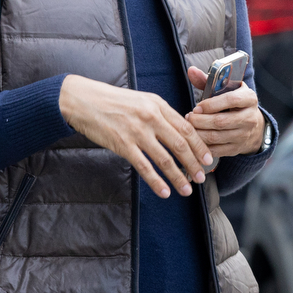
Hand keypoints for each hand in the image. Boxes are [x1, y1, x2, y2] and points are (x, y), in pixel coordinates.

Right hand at [59, 74, 211, 198]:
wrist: (83, 100)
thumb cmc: (114, 101)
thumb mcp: (143, 100)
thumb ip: (161, 114)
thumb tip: (180, 132)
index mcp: (159, 106)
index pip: (186, 128)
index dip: (200, 146)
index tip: (208, 159)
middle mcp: (151, 118)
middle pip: (180, 144)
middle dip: (194, 163)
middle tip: (202, 177)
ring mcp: (137, 132)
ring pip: (165, 159)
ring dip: (178, 177)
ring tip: (187, 190)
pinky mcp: (123, 144)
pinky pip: (144, 167)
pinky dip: (156, 181)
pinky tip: (164, 192)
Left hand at [185, 66, 267, 158]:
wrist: (253, 125)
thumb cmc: (234, 103)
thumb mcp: (227, 89)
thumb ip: (208, 80)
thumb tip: (191, 70)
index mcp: (249, 98)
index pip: (232, 100)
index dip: (212, 104)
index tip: (197, 107)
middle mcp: (250, 117)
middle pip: (221, 121)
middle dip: (200, 120)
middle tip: (188, 117)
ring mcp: (244, 135)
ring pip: (216, 137)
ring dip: (198, 133)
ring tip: (189, 126)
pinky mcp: (237, 148)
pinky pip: (216, 150)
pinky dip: (202, 145)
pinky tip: (195, 138)